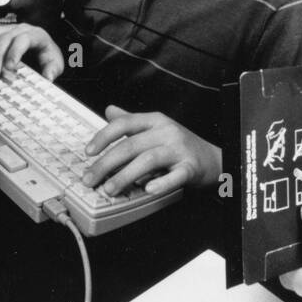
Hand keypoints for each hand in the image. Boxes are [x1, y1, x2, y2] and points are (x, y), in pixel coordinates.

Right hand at [0, 23, 63, 80]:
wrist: (42, 49)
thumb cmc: (47, 56)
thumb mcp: (55, 64)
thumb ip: (52, 70)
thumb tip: (48, 77)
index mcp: (37, 35)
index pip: (24, 39)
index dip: (15, 52)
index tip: (9, 67)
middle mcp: (22, 29)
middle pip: (5, 37)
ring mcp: (9, 28)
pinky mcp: (0, 31)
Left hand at [82, 106, 220, 196]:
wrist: (213, 159)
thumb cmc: (180, 145)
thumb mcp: (156, 128)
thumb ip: (132, 121)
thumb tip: (109, 111)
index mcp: (155, 120)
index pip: (124, 123)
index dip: (103, 137)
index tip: (88, 152)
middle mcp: (166, 132)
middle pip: (131, 145)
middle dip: (106, 163)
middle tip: (90, 179)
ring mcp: (179, 149)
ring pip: (147, 160)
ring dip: (125, 176)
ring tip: (110, 189)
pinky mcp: (191, 168)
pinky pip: (175, 175)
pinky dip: (161, 183)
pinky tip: (147, 190)